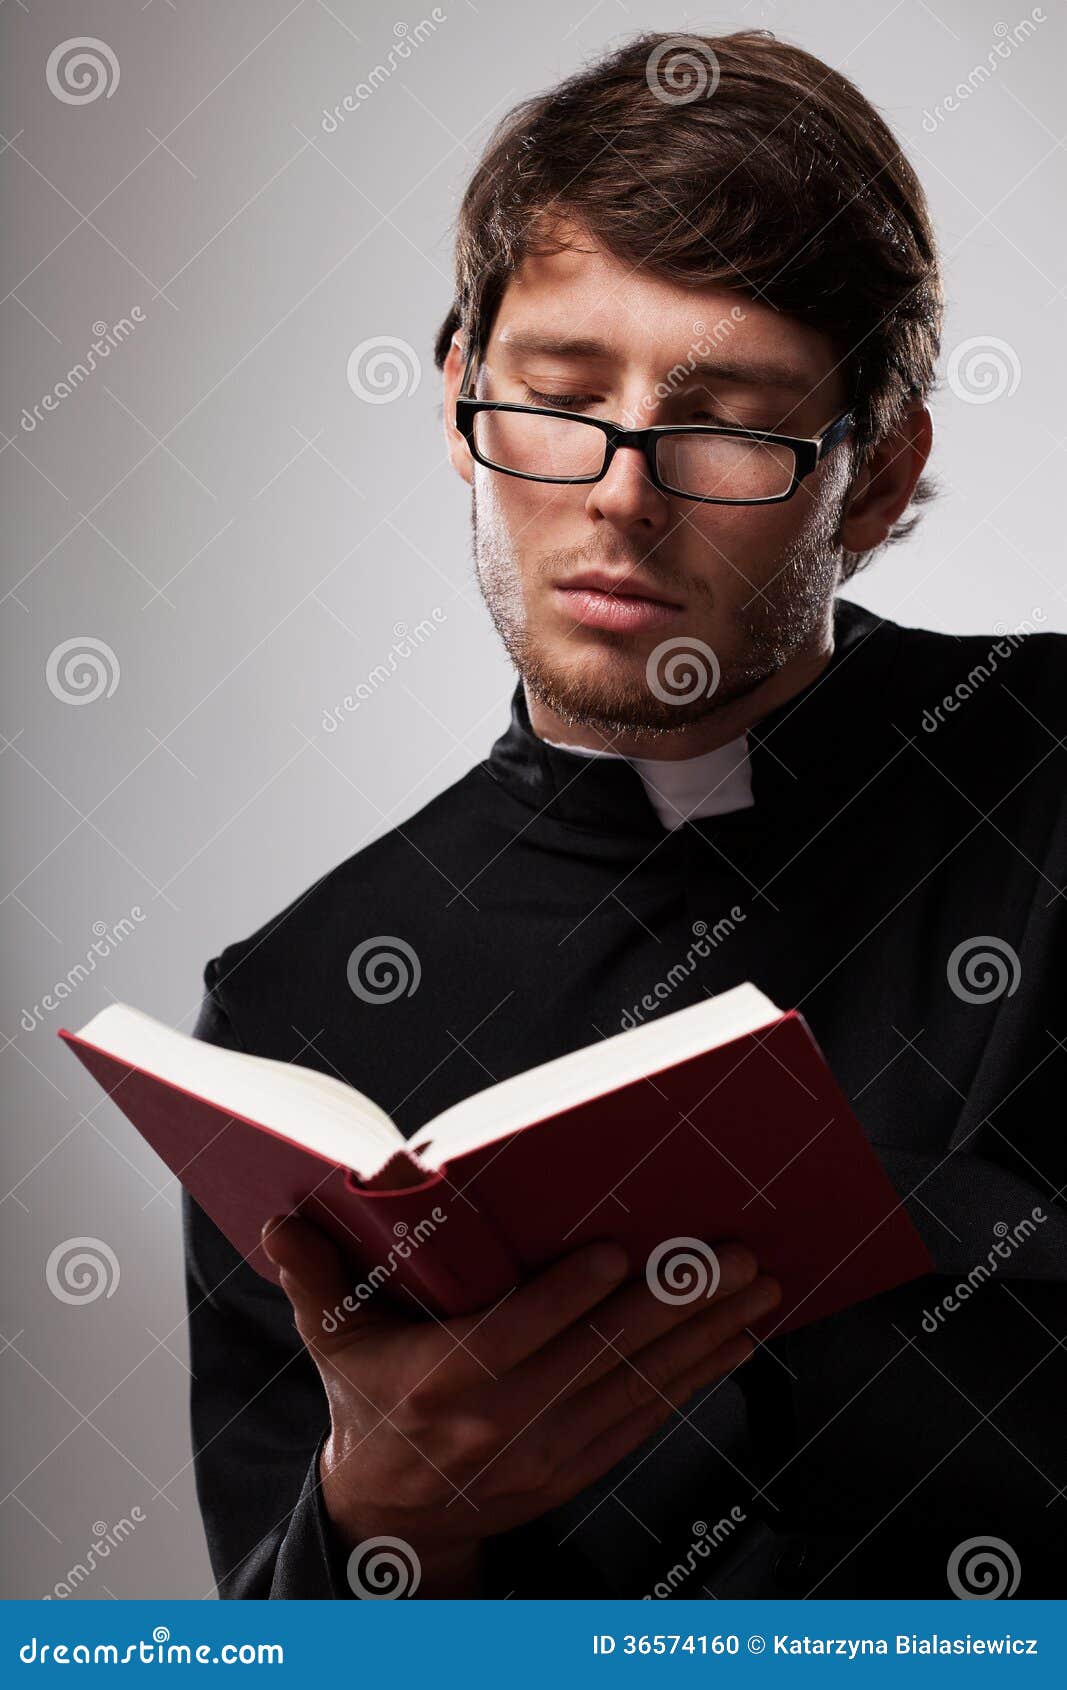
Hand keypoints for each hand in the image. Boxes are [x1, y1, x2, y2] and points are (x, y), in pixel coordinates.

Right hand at [261, 1214, 780, 1596]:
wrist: (392, 1516)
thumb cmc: (369, 1404)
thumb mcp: (332, 1343)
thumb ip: (314, 1280)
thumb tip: (284, 1221)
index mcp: (439, 1381)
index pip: (513, 1336)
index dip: (567, 1297)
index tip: (618, 1253)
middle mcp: (500, 1421)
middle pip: (598, 1357)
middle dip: (673, 1305)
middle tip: (732, 1256)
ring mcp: (547, 1451)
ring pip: (639, 1387)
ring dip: (705, 1336)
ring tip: (757, 1288)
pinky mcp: (578, 1468)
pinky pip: (648, 1419)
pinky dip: (697, 1379)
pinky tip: (736, 1341)